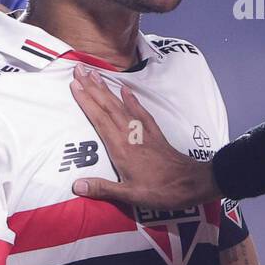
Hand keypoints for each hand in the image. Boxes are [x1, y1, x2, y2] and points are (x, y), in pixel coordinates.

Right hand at [69, 65, 220, 209]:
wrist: (190, 182)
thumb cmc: (160, 191)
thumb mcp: (129, 195)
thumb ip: (102, 189)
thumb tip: (75, 185)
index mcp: (120, 147)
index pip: (99, 119)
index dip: (86, 101)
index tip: (74, 85)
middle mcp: (130, 134)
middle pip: (107, 106)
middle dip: (92, 87)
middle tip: (79, 69)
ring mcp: (143, 131)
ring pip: (121, 105)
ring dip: (107, 89)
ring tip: (95, 74)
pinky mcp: (154, 132)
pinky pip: (141, 111)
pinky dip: (132, 99)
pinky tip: (125, 89)